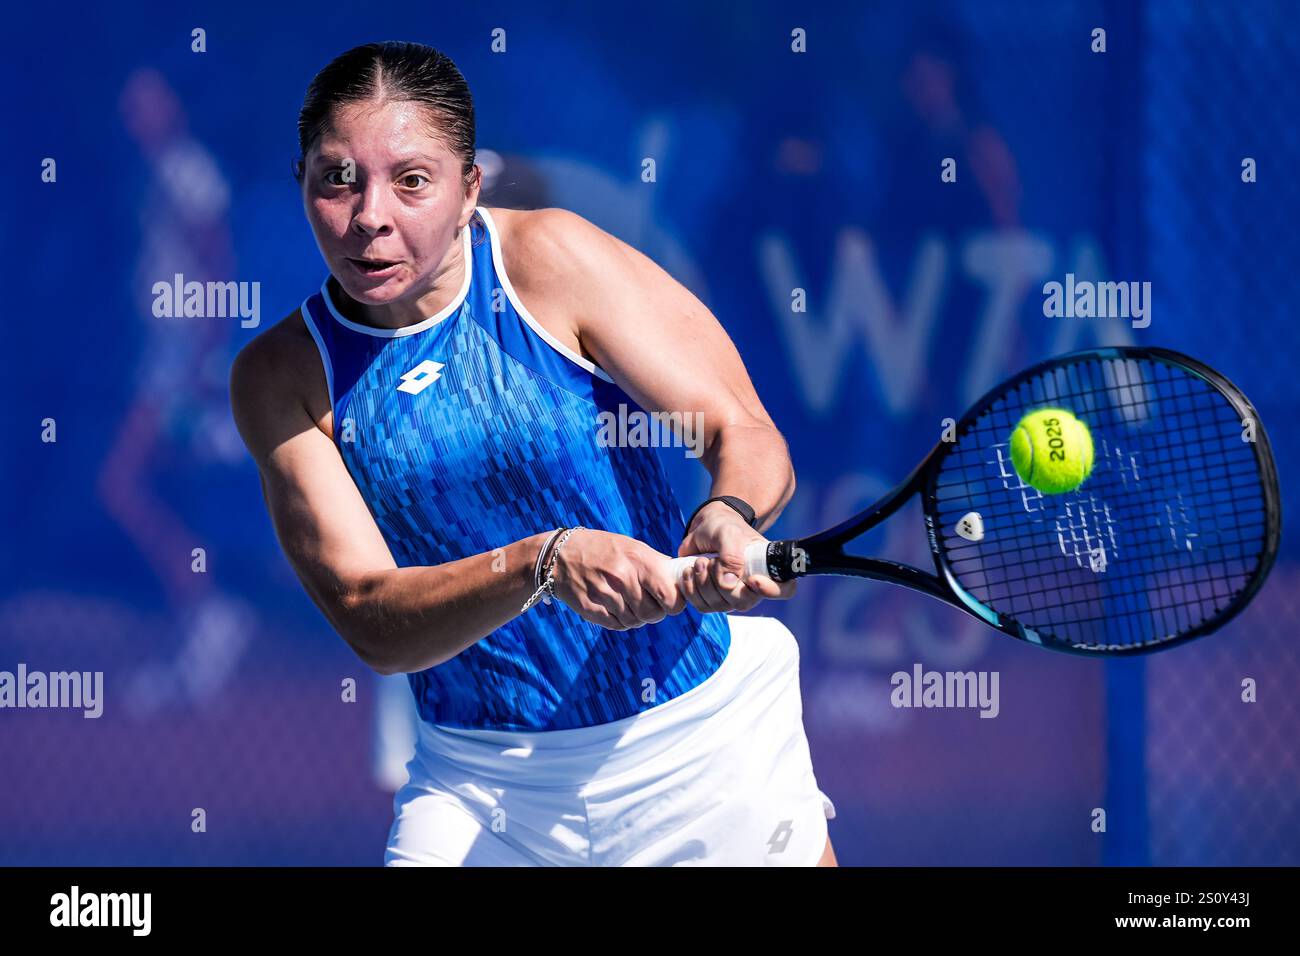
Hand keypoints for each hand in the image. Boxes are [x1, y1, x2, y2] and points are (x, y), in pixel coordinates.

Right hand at [549, 529, 686, 630]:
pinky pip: (618, 625)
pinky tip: (614, 607)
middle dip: (654, 612)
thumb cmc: (603, 549)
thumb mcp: (631, 547)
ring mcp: (605, 594)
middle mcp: (623, 577)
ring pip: (635, 621)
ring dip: (636, 616)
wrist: (559, 554)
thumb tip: (681, 580)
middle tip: (648, 603)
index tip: (669, 600)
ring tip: (627, 601)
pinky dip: (620, 620)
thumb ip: (656, 564)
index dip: (673, 603)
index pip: (671, 596)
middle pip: (654, 614)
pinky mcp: (590, 608)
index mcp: (638, 559)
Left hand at [676, 501, 796, 612]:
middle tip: (711, 560)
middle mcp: (752, 587)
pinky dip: (690, 588)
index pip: (784, 589)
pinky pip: (701, 605)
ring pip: (718, 605)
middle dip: (721, 581)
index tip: (753, 579)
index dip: (771, 590)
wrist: (703, 528)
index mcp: (767, 568)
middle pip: (742, 602)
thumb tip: (729, 583)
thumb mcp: (728, 533)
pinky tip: (690, 571)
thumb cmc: (724, 527)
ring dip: (703, 582)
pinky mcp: (711, 600)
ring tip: (700, 561)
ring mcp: (732, 596)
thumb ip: (731, 556)